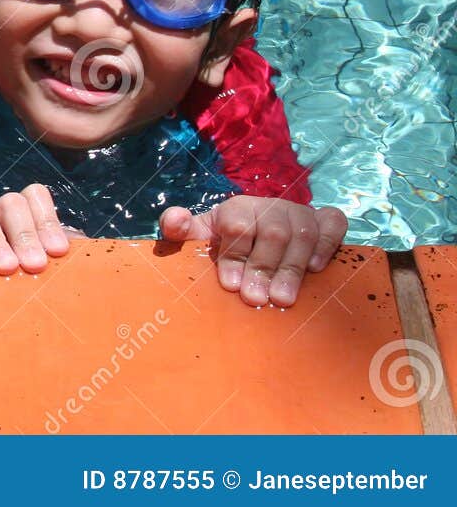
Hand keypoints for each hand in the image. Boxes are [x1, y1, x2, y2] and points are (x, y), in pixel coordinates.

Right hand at [0, 184, 72, 274]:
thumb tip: (80, 251)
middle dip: (26, 233)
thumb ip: (56, 262)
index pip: (34, 196)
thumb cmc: (6, 294)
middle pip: (11, 202)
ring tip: (5, 266)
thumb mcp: (36, 279)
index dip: (47, 219)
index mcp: (18, 221)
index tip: (57, 251)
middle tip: (34, 264)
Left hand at [160, 197, 348, 306]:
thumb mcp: (199, 237)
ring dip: (292, 267)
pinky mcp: (324, 221)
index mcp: (237, 208)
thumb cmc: (225, 243)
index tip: (230, 285)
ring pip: (302, 233)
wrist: (259, 236)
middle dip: (263, 267)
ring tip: (283, 299)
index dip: (234, 254)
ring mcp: (299, 213)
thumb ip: (178, 229)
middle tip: (255, 299)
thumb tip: (174, 220)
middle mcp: (269, 207)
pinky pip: (333, 225)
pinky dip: (327, 244)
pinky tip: (316, 269)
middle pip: (272, 232)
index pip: (237, 224)